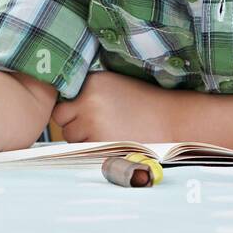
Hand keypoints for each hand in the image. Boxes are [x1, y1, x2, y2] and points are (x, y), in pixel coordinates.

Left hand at [52, 70, 180, 142]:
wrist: (171, 121)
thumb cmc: (142, 104)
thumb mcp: (114, 85)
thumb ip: (88, 91)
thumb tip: (61, 104)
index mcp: (92, 82)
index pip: (62, 101)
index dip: (73, 110)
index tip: (87, 113)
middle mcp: (89, 100)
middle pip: (62, 120)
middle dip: (76, 125)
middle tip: (100, 124)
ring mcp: (93, 122)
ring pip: (71, 138)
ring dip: (84, 139)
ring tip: (110, 132)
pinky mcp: (100, 143)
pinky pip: (84, 150)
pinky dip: (94, 149)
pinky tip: (113, 140)